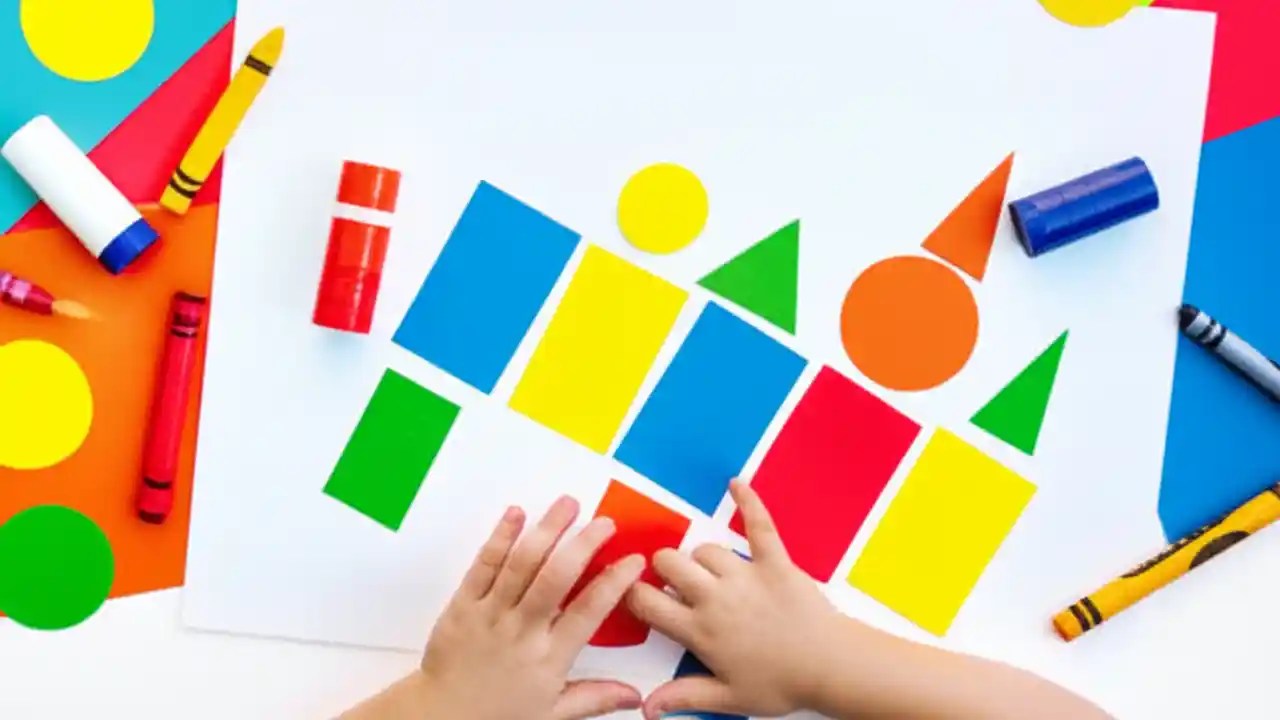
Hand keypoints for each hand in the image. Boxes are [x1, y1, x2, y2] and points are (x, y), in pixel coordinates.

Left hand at [418, 496, 646, 719]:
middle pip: (556, 578)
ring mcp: (490, 615)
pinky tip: (516, 514)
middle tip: (605, 523)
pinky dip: (500, 537)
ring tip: (568, 504)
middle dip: (584, 544)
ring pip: (521, 564)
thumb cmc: (495, 716)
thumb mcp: (551, 714)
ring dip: (547, 529)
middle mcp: (521, 632)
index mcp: (548, 658)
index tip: (633, 560)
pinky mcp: (462, 605)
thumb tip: (634, 696)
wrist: (439, 716)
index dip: (614, 582)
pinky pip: (483, 566)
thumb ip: (593, 698)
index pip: (588, 612)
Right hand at [628, 479, 866, 718]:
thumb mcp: (727, 697)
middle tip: (673, 581)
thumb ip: (683, 695)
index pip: (648, 602)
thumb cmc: (782, 683)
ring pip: (706, 550)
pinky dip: (749, 503)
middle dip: (664, 568)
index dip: (635, 596)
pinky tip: (737, 485)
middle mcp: (717, 598)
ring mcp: (746, 576)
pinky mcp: (775, 562)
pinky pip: (759, 525)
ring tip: (707, 571)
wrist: (829, 667)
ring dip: (701, 558)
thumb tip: (646, 707)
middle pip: (670, 564)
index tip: (637, 596)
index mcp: (701, 631)